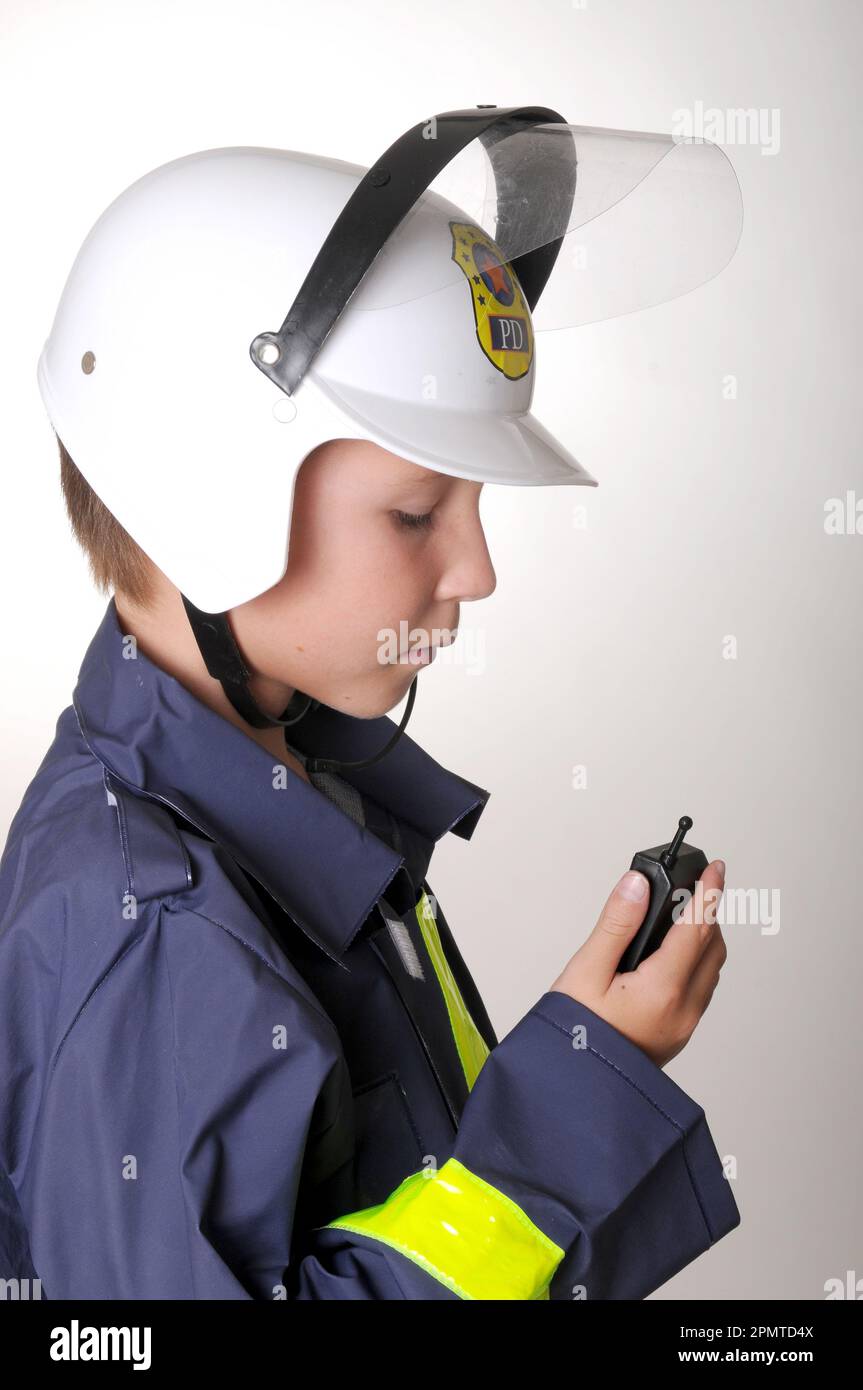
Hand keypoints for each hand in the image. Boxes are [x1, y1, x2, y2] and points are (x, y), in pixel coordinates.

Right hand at [549, 860, 727, 1067]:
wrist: (572, 1092)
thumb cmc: (571, 1040)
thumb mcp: (584, 972)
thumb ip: (616, 924)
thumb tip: (638, 885)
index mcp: (663, 990)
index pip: (698, 928)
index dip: (709, 892)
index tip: (715, 867)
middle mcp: (683, 1010)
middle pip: (712, 948)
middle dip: (707, 913)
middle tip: (692, 886)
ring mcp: (683, 1026)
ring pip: (710, 969)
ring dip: (703, 938)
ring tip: (679, 915)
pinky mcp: (677, 1035)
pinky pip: (700, 989)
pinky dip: (695, 961)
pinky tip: (670, 954)